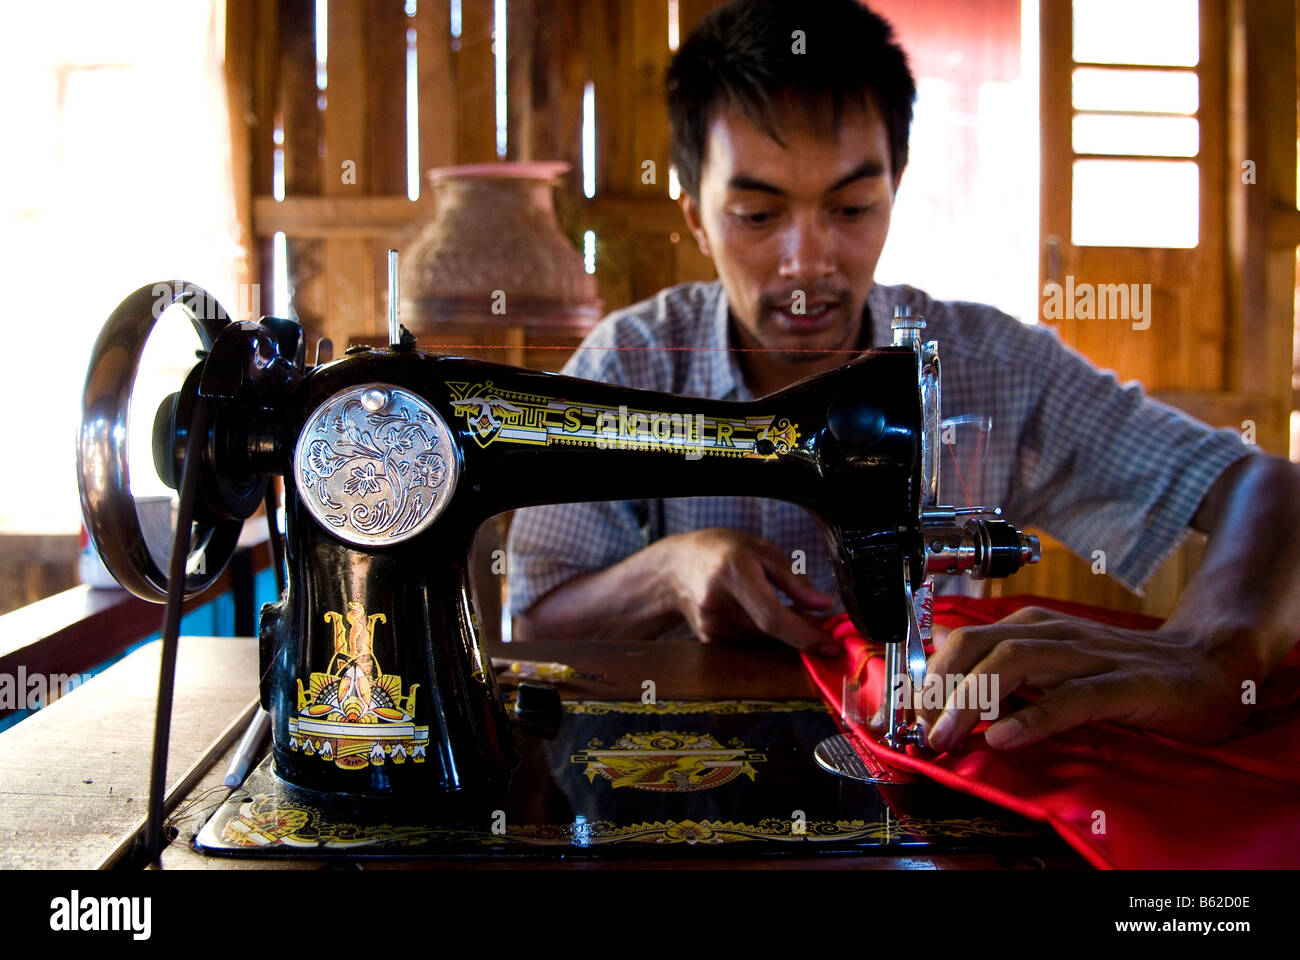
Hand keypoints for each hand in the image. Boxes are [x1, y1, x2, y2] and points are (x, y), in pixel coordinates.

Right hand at [660, 528, 838, 654]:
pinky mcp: (709, 639)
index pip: (772, 616)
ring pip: (761, 637)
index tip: (831, 646)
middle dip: (798, 629)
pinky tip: (747, 608)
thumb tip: (824, 605)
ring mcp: (709, 625)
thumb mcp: (761, 550)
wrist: (674, 568)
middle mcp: (717, 602)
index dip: (804, 635)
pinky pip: (748, 641)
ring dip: (776, 626)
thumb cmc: (722, 551)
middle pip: (771, 630)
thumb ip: (793, 579)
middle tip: (811, 615)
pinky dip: (758, 629)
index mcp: (733, 573)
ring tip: (766, 598)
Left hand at [917, 605, 1261, 751]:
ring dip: (973, 700)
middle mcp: (1054, 634)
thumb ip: (1003, 674)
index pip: (962, 641)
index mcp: (1032, 629)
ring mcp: (1090, 656)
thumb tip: (945, 677)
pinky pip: (1073, 697)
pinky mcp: (1126, 684)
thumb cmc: (1122, 673)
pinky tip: (1006, 736)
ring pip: (1016, 662)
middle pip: (978, 645)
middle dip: (940, 685)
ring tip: (949, 733)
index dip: (929, 677)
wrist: (1206, 666)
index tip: (909, 715)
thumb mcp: (1051, 669)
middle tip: (922, 727)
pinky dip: (1035, 717)